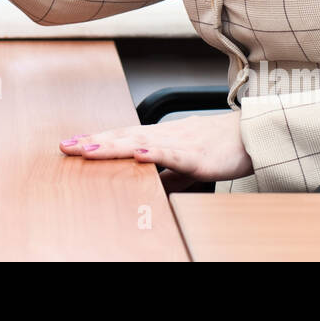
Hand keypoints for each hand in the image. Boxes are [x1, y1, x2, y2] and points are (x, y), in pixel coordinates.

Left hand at [60, 110, 253, 192]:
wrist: (253, 135)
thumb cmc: (221, 146)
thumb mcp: (185, 163)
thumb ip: (165, 173)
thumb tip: (148, 186)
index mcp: (161, 137)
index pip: (122, 137)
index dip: (96, 140)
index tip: (70, 144)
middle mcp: (165, 136)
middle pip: (123, 137)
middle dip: (94, 142)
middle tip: (66, 146)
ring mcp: (180, 144)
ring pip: (142, 143)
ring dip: (114, 145)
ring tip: (89, 149)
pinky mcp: (197, 156)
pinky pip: (174, 155)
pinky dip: (155, 153)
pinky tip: (138, 153)